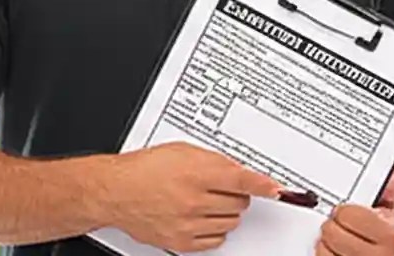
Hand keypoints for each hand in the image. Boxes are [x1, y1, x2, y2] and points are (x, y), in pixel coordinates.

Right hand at [104, 142, 282, 252]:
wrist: (115, 191)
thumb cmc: (142, 169)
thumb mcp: (179, 151)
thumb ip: (211, 160)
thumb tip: (236, 170)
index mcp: (194, 172)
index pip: (240, 179)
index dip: (263, 184)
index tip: (278, 190)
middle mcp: (193, 199)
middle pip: (239, 202)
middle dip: (235, 194)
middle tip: (219, 187)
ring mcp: (189, 223)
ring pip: (231, 222)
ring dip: (225, 211)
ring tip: (205, 201)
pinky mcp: (183, 241)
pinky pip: (216, 240)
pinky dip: (213, 229)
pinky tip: (199, 217)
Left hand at [317, 159, 393, 255]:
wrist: (390, 247)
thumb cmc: (384, 221)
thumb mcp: (387, 201)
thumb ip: (392, 183)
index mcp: (392, 236)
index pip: (345, 215)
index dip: (343, 210)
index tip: (350, 210)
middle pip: (331, 234)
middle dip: (333, 224)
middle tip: (344, 224)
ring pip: (324, 252)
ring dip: (326, 241)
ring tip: (341, 237)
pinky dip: (323, 253)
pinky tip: (334, 249)